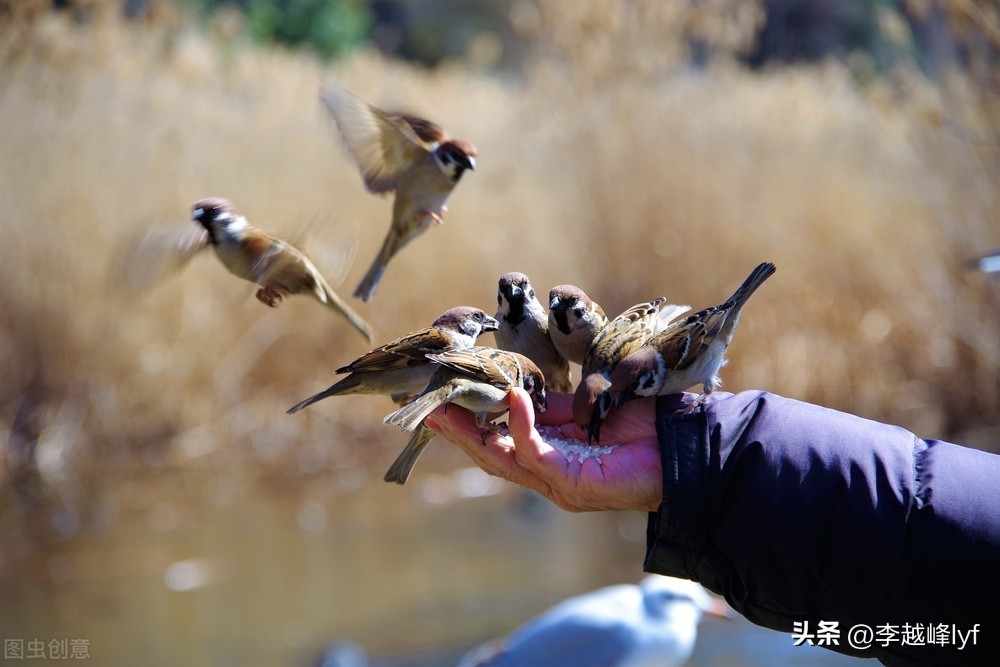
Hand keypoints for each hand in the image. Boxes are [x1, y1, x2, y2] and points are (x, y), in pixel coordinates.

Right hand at [425, 388, 661, 511]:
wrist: (684, 449)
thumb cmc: (644, 428)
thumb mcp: (588, 411)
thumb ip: (556, 408)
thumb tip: (518, 390)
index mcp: (551, 457)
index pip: (499, 442)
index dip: (470, 424)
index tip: (442, 401)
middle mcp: (548, 474)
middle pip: (491, 455)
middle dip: (459, 432)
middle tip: (428, 408)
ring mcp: (557, 483)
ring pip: (503, 459)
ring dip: (473, 434)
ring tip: (447, 408)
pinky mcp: (571, 483)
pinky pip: (535, 454)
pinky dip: (520, 426)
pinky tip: (512, 400)